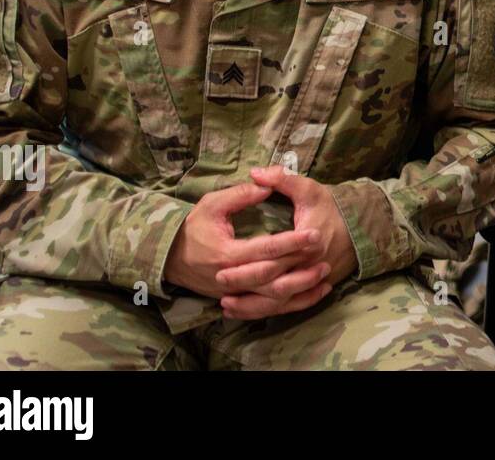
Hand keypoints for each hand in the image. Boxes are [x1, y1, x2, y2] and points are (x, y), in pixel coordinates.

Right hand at [164, 182, 325, 302]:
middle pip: (273, 277)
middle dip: (301, 265)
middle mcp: (232, 278)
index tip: (313, 233)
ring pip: (273, 299)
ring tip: (324, 274)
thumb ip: (240, 194)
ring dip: (302, 288)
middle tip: (323, 250)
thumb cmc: (193, 227)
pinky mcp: (239, 300)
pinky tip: (314, 294)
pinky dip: (294, 304)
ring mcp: (235, 293)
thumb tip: (266, 186)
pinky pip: (270, 308)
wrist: (169, 257)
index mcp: (227, 254)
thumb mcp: (212, 204)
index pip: (266, 249)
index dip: (292, 242)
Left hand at [209, 167, 358, 320]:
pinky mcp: (309, 289)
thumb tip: (255, 173)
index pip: (273, 256)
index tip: (221, 265)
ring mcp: (309, 281)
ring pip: (278, 302)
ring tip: (226, 305)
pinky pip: (286, 307)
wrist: (357, 228)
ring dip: (252, 306)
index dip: (248, 263)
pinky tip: (245, 311)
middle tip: (218, 282)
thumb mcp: (309, 189)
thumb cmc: (330, 207)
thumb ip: (282, 179)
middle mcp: (308, 266)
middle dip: (244, 285)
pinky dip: (265, 311)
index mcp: (307, 242)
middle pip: (272, 283)